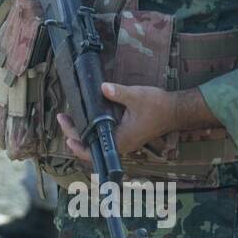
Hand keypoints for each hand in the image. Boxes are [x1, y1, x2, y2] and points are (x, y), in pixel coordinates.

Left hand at [57, 83, 179, 159]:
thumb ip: (118, 93)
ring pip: (97, 142)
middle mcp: (121, 145)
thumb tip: (103, 87)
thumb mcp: (136, 96)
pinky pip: (104, 137)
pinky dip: (93, 130)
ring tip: (69, 118)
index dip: (77, 145)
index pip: (93, 150)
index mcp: (121, 140)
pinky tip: (86, 118)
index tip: (66, 134)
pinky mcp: (126, 135)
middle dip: (74, 134)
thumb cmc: (158, 106)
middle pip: (91, 147)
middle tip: (62, 117)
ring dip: (83, 132)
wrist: (175, 110)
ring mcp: (124, 141)